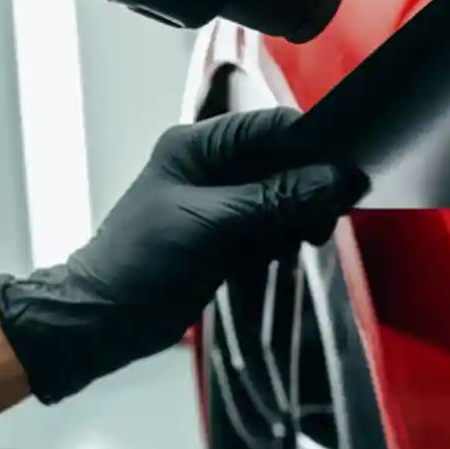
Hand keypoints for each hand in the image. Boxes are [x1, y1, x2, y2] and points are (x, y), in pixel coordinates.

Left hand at [0, 109, 367, 403]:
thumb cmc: (140, 262)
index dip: (311, 145)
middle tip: (321, 219)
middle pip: (284, 162)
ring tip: (300, 239)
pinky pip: (273, 227)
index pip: (271, 127)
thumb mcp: (211, 224)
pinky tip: (275, 256)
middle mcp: (213, 167)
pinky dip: (282, 239)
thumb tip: (335, 179)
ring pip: (284, 197)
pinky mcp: (228, 237)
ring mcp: (222, 203)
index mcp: (199, 145)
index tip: (345, 173)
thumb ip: (274, 199)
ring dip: (298, 217)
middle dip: (308, 188)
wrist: (103, 321)